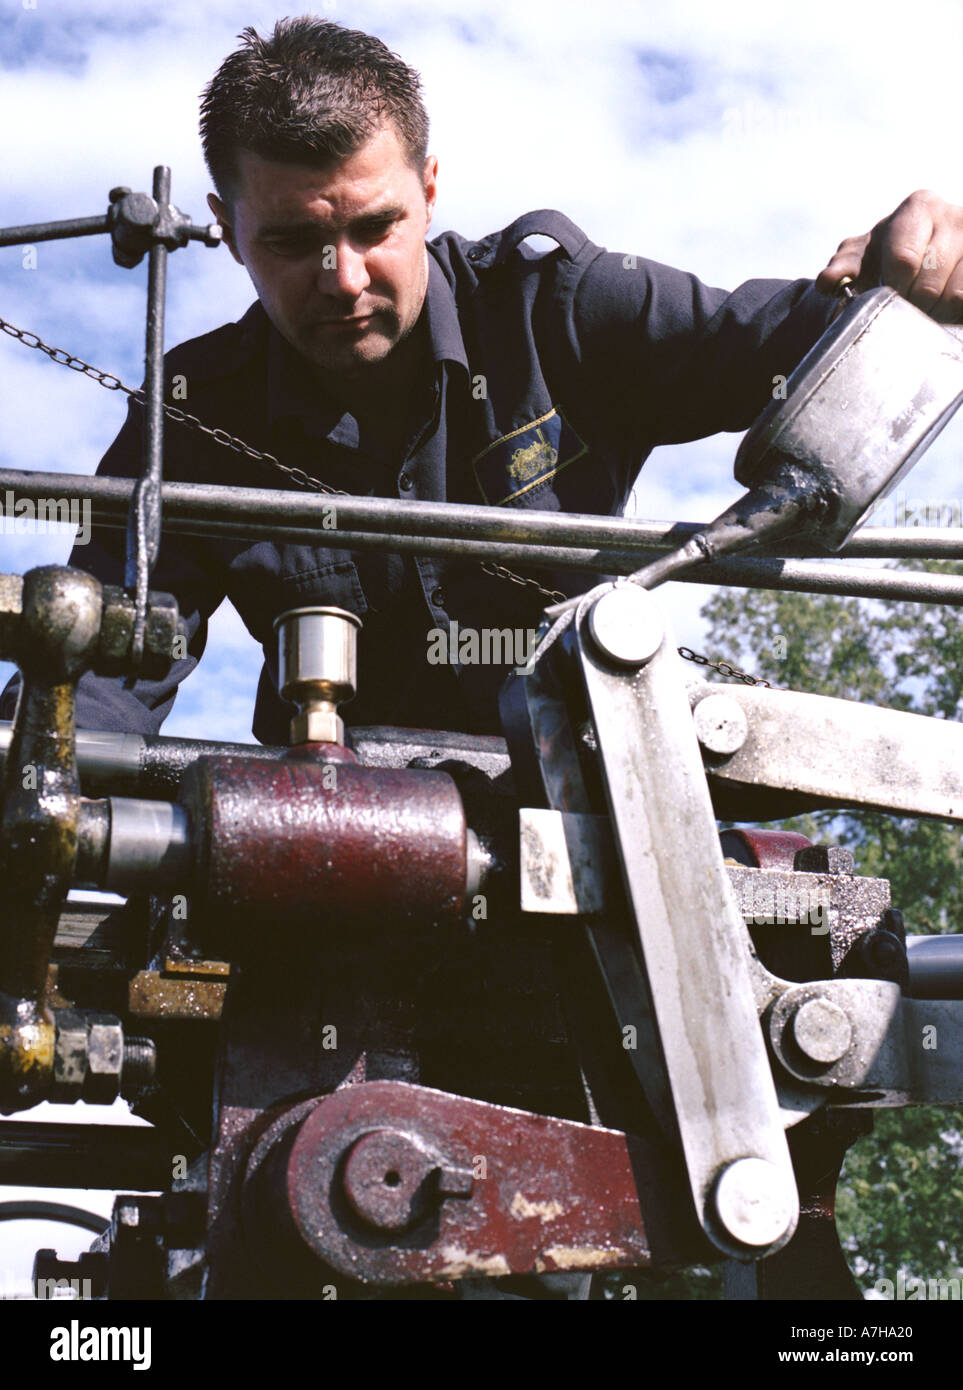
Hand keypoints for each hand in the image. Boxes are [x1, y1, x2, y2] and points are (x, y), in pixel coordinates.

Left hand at [816, 190, 962, 321]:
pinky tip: (948, 301)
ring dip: (936, 311)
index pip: (903, 260)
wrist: (927, 252)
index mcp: (919, 207)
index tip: (890, 293)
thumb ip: (844, 267)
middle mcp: (954, 215)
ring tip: (929, 301)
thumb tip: (827, 282)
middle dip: (912, 303)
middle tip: (908, 301)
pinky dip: (956, 311)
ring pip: (954, 297)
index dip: (893, 288)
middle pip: (928, 284)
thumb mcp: (863, 256)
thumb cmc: (887, 255)